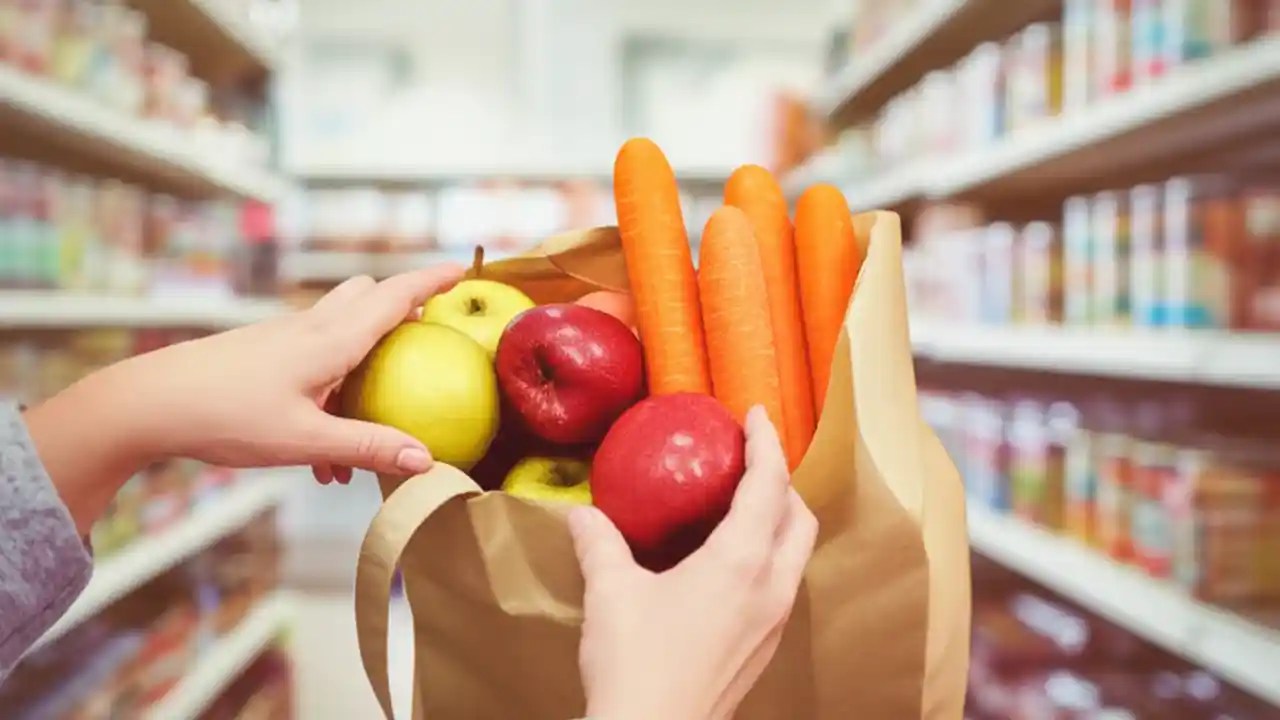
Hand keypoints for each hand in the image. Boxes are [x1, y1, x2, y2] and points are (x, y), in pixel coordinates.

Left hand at [25, 265, 462, 531]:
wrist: (150, 404)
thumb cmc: (226, 417)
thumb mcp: (304, 441)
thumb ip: (367, 448)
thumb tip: (425, 461)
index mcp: (330, 339)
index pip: (394, 296)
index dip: (431, 280)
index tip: (462, 269)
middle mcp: (310, 328)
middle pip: (366, 295)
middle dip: (399, 308)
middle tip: (424, 342)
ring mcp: (284, 337)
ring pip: (339, 331)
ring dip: (364, 364)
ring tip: (370, 428)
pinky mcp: (263, 354)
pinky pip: (314, 360)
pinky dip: (334, 390)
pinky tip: (323, 455)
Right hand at [570, 407, 817, 719]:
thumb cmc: (634, 665)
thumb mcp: (610, 594)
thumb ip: (600, 544)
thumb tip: (582, 514)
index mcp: (740, 563)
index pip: (769, 486)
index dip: (767, 445)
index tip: (760, 415)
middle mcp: (770, 589)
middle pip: (799, 518)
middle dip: (783, 481)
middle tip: (752, 459)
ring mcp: (773, 623)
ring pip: (795, 554)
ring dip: (780, 520)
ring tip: (744, 504)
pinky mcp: (764, 649)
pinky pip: (781, 585)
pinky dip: (768, 555)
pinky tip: (729, 562)